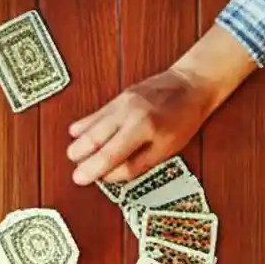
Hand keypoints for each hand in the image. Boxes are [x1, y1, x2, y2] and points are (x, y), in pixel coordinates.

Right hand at [67, 67, 214, 185]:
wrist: (190, 84)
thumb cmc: (184, 118)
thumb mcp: (168, 148)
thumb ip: (138, 164)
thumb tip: (110, 175)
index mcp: (144, 128)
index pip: (111, 154)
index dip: (93, 169)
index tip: (81, 179)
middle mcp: (128, 113)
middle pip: (95, 138)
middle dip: (81, 157)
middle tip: (75, 173)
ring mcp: (121, 102)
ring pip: (91, 126)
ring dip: (79, 143)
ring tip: (74, 156)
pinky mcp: (118, 96)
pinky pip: (96, 113)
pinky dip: (84, 125)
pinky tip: (76, 134)